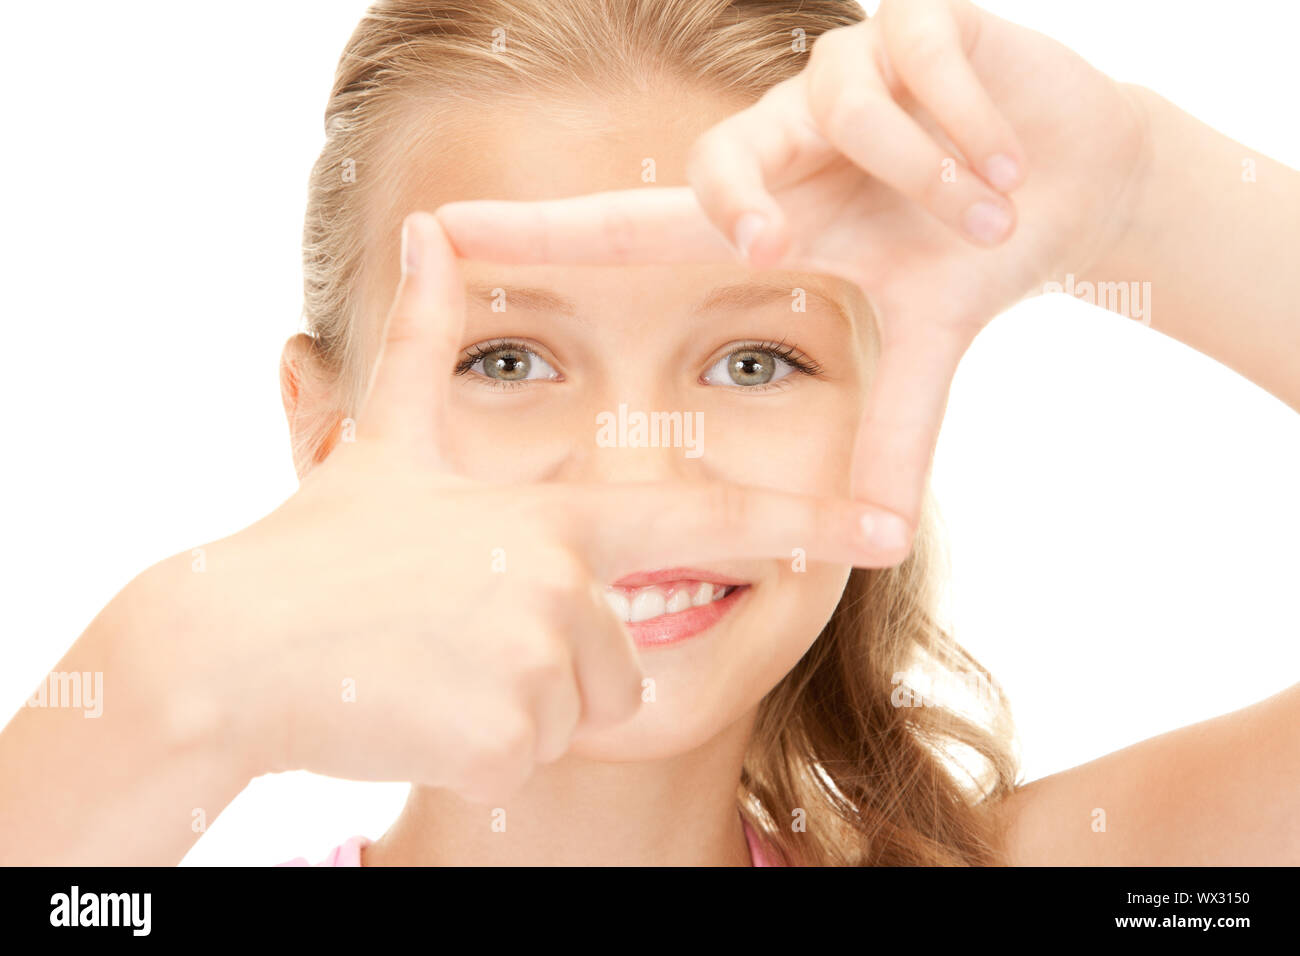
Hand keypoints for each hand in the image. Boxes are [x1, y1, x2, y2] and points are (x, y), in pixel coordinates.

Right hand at [147, 213, 907, 804]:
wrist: (226, 650)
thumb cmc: (315, 547)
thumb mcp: (382, 444)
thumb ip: (424, 343)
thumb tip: (424, 233)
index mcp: (554, 511)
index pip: (705, 518)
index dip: (804, 521)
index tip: (886, 526)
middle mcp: (563, 577)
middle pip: (621, 657)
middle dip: (556, 665)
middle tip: (457, 639)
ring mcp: (539, 658)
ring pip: (576, 714)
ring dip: (511, 709)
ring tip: (432, 670)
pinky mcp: (505, 736)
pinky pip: (523, 761)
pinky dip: (474, 752)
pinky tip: (414, 711)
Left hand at [433, 0, 1151, 545]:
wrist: (1078, 175)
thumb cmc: (976, 251)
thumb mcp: (926, 346)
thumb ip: (892, 432)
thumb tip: (883, 545)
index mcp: (773, 212)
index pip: (635, 226)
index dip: (538, 233)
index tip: (439, 230)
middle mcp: (787, 138)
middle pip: (717, 162)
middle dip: (746, 205)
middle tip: (785, 243)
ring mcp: (844, 71)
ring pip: (852, 113)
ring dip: (933, 182)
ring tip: (991, 214)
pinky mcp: (914, 18)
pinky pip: (922, 66)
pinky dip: (972, 130)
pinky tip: (1009, 160)